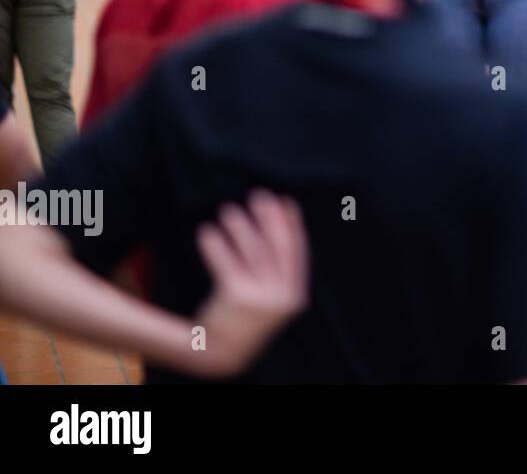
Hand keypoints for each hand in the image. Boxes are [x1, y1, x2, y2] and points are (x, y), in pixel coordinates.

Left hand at [188, 191, 309, 377]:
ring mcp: (260, 296)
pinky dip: (216, 246)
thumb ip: (276, 273)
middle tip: (258, 195)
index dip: (292, 224)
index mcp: (294, 294)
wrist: (222, 355)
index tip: (285, 201)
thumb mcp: (270, 301)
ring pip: (251, 252)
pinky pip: (226, 263)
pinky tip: (206, 232)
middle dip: (268, 217)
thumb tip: (274, 230)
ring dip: (240, 227)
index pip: (296, 251)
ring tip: (227, 210)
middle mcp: (281, 295)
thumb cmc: (246, 321)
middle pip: (276, 246)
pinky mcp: (237, 296)